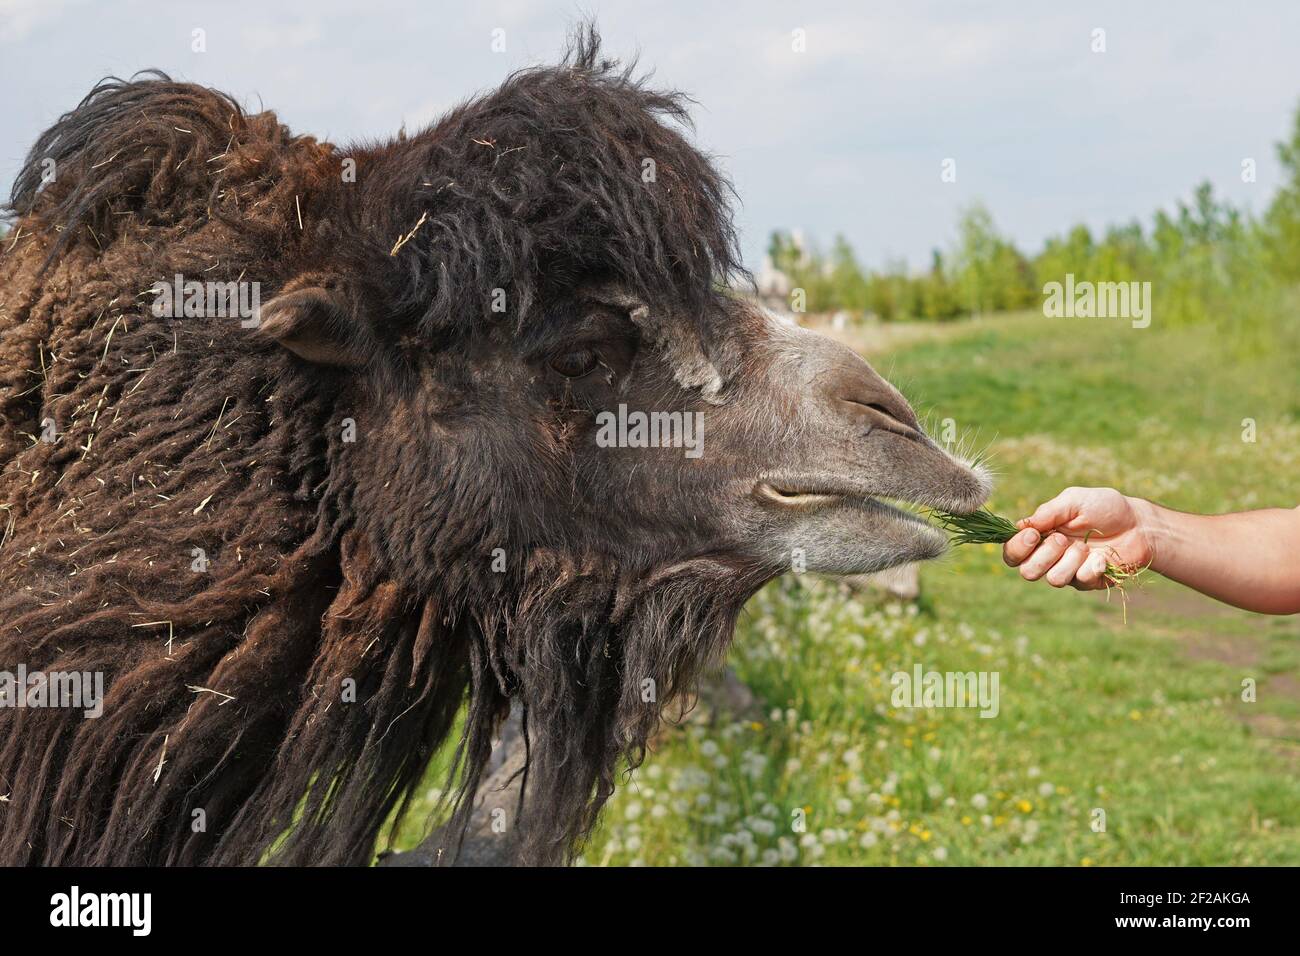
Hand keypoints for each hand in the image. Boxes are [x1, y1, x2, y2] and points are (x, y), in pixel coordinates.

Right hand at [1002, 487, 1153, 589]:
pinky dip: (1093, 566)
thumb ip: (1048, 512)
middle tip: (1064, 539)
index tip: (1034, 534)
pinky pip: (1080, 581)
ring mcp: (1069, 571)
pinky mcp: (1088, 582)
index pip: (1013, 553)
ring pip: (1053, 580)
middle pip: (1027, 572)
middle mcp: (1050, 557)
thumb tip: (1021, 526)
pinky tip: (1103, 556)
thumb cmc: (1106, 508)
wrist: (1140, 525)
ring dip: (1070, 560)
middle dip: (1045, 555)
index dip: (1018, 547)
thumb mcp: (1074, 500)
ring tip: (1086, 547)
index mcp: (1041, 536)